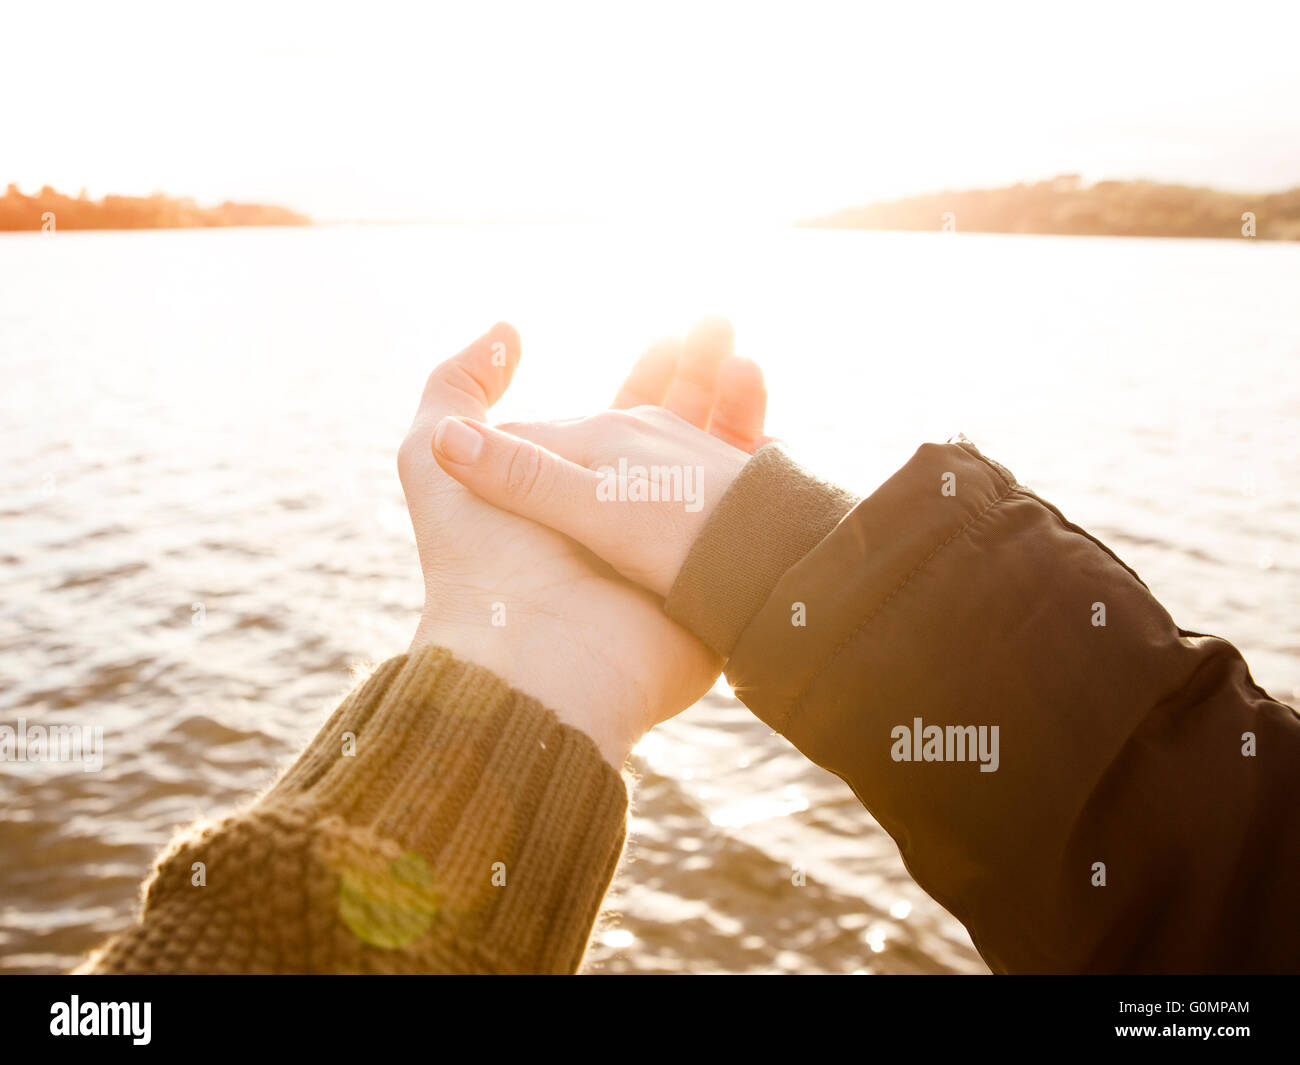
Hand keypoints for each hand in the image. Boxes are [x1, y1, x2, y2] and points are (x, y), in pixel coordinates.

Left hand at [397, 322, 759, 765]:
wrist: (538, 656)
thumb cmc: (484, 555)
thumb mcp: (437, 456)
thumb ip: (457, 389)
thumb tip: (506, 330)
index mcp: (568, 482)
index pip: (622, 411)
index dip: (654, 367)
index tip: (680, 330)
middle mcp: (622, 511)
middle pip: (674, 427)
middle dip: (698, 373)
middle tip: (720, 321)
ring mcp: (669, 545)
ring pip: (711, 458)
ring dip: (730, 404)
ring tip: (744, 352)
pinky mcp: (705, 576)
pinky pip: (743, 511)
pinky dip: (756, 464)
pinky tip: (774, 436)